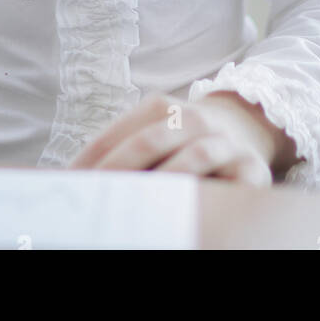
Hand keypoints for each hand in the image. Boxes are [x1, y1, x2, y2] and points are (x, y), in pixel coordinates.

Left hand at [68, 90, 287, 184]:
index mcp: (161, 108)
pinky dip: (208, 195)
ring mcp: (223, 141)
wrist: (246, 128)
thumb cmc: (185, 141)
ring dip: (164, 181)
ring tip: (138, 206)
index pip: (119, 132)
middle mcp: (193, 119)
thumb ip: (123, 150)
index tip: (68, 184)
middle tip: (95, 198)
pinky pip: (231, 182)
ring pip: (193, 157)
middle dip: (119, 169)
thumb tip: (75, 179)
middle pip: (151, 141)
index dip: (93, 158)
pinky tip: (184, 212)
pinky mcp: (251, 168)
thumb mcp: (155, 135)